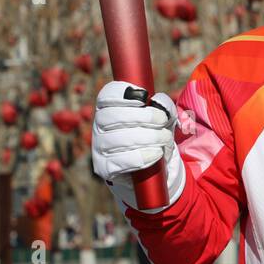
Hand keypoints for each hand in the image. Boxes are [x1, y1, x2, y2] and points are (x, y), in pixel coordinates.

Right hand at [92, 81, 185, 210]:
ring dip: (147, 137)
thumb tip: (158, 102)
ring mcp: (99, 148)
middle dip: (142, 116)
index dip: (122, 94)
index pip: (105, 96)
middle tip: (161, 120)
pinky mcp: (104, 168)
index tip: (144, 96)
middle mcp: (99, 127)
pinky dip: (142, 156)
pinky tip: (156, 154)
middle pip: (111, 116)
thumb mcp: (163, 118)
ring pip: (117, 139)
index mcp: (109, 108)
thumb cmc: (154, 136)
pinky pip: (120, 161)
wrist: (154, 169)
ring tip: (164, 139)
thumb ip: (163, 105)